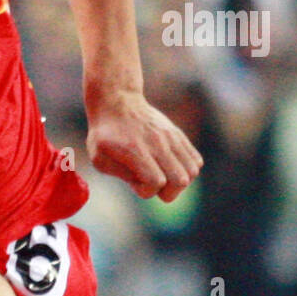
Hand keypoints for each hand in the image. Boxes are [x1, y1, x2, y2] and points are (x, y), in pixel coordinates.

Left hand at [86, 89, 202, 201]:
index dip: (146, 190)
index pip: (156, 182)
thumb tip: (145, 184)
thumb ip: (122, 175)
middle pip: (180, 180)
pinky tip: (170, 168)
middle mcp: (157, 143)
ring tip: (162, 176)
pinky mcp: (179, 135)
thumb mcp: (99, 158)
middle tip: (152, 183)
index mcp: (135, 151)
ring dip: (178, 182)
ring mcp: (171, 138)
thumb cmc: (104, 135)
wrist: (117, 103)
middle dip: (166, 192)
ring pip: (192, 172)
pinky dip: (187, 171)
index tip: (134, 181)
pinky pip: (196, 161)